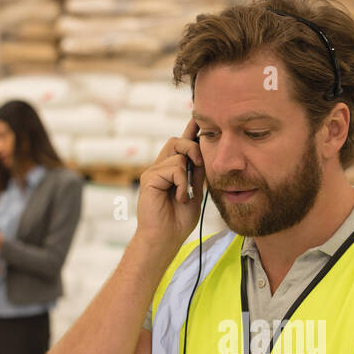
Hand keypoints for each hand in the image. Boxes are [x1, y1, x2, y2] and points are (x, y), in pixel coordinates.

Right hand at [136, 117, 203, 254]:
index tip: (198, 116)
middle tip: (200, 164)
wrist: (165, 238)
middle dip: (193, 147)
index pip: (181, 145)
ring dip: (187, 174)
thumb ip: (198, 174)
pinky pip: (174, 168)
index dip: (190, 130)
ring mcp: (153, 171)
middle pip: (177, 141)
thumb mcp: (196, 193)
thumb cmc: (179, 220)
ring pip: (178, 154)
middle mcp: (160, 167)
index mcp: (171, 170)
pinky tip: (178, 197)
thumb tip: (204, 154)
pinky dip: (181, 183)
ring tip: (183, 194)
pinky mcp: (149, 178)